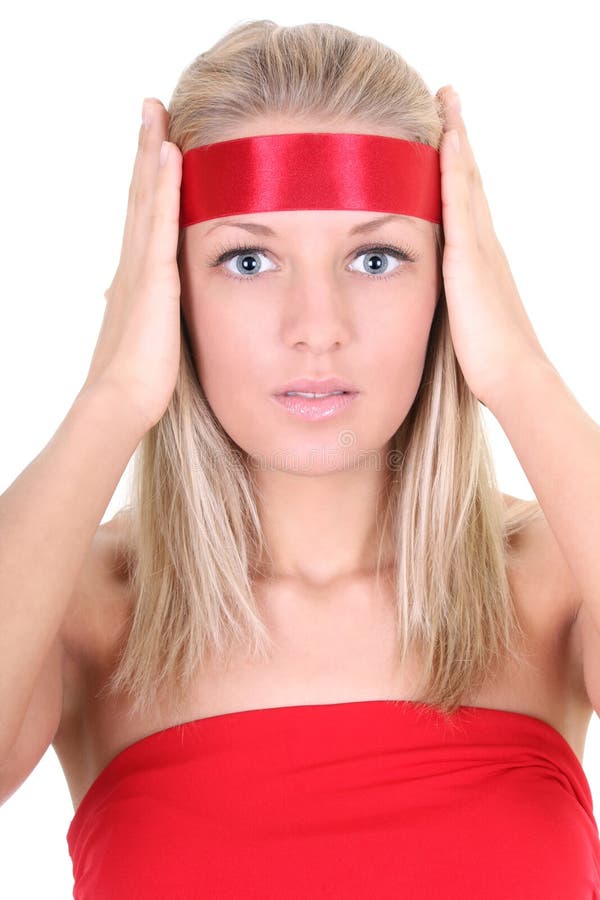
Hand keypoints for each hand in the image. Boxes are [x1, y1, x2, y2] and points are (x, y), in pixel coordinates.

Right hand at [83, 97, 182, 433]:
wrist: (122, 400)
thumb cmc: (138, 378)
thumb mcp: (147, 335)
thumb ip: (146, 310)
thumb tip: (126, 299)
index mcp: (137, 276)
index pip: (143, 215)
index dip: (147, 177)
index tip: (156, 142)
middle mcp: (134, 263)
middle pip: (139, 194)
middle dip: (146, 149)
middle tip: (150, 107)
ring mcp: (141, 267)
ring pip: (145, 197)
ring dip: (151, 151)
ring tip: (155, 110)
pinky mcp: (153, 278)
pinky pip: (159, 221)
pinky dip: (163, 185)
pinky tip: (170, 152)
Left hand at [436, 85, 548, 409]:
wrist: (513, 376)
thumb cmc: (490, 360)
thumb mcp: (466, 319)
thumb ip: (454, 298)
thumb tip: (441, 298)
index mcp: (479, 259)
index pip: (465, 203)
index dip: (456, 168)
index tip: (445, 136)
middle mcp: (483, 244)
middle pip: (469, 180)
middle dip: (458, 139)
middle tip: (447, 99)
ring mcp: (479, 248)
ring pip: (466, 181)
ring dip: (456, 138)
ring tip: (446, 99)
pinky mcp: (469, 259)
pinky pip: (460, 204)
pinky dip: (455, 170)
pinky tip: (448, 140)